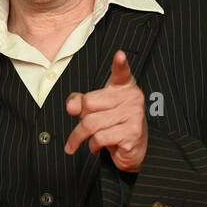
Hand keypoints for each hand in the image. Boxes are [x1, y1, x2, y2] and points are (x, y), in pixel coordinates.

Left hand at [64, 50, 147, 172]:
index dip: (120, 64)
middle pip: (89, 104)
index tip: (120, 55)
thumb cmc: (112, 125)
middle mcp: (132, 98)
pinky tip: (100, 146)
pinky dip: (94, 146)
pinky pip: (100, 138)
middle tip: (85, 128)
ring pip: (91, 124)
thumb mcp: (95, 109)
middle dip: (80, 120)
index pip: (121, 72)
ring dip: (82, 137)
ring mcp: (134, 115)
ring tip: (90, 140)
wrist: (130, 150)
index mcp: (123, 87)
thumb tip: (72, 106)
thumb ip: (80, 102)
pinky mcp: (132, 133)